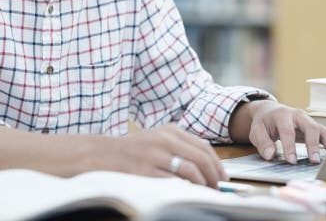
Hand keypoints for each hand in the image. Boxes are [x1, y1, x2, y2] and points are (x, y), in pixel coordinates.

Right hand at [103, 124, 226, 187]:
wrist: (103, 155)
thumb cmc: (133, 151)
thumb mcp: (158, 140)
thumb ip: (180, 148)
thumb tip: (208, 167)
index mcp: (170, 130)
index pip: (203, 146)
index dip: (217, 164)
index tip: (222, 177)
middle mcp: (164, 139)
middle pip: (201, 158)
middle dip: (214, 176)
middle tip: (217, 189)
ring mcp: (155, 155)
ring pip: (191, 170)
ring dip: (203, 184)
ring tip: (205, 193)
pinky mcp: (146, 171)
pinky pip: (173, 181)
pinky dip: (185, 189)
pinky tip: (188, 194)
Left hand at [239, 100, 325, 164]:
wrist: (270, 111)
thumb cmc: (264, 123)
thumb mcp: (256, 131)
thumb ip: (262, 143)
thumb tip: (270, 155)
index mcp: (282, 115)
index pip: (287, 131)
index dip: (290, 146)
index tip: (291, 161)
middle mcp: (297, 115)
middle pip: (309, 127)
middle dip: (312, 144)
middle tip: (313, 161)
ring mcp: (308, 120)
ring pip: (320, 129)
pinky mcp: (314, 127)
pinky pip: (325, 134)